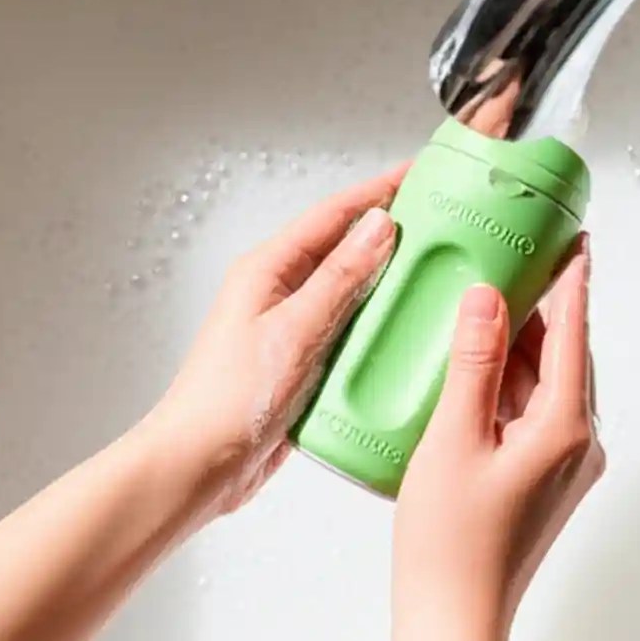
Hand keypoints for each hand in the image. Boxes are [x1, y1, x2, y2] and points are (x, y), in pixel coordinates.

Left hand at [143, 165, 405, 514]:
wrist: (199, 467)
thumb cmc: (228, 400)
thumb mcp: (294, 331)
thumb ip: (339, 278)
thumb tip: (377, 225)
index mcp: (267, 271)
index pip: (332, 214)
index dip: (378, 191)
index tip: (418, 173)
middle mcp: (278, 293)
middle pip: (344, 249)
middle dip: (390, 232)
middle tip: (440, 222)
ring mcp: (291, 329)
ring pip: (350, 292)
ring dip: (388, 282)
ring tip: (436, 273)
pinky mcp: (303, 365)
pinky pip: (349, 333)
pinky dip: (378, 328)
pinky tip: (408, 335)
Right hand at [391, 236, 604, 640]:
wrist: (453, 615)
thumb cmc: (451, 546)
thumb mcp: (453, 438)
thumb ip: (474, 362)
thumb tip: (487, 299)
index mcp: (566, 428)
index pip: (575, 333)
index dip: (573, 280)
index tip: (576, 239)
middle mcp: (578, 444)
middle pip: (564, 356)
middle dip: (539, 309)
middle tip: (514, 261)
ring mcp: (563, 464)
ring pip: (547, 385)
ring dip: (519, 349)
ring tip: (484, 308)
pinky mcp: (544, 480)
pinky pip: (533, 413)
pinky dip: (508, 385)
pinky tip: (473, 371)